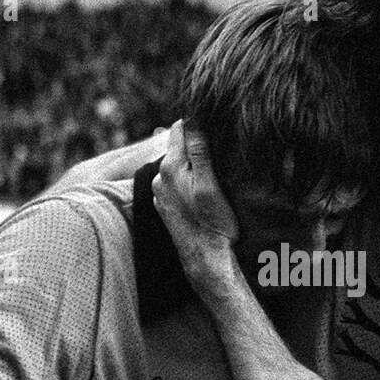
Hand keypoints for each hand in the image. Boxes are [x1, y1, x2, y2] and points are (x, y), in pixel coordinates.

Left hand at [152, 119, 238, 296]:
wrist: (206, 260)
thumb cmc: (213, 223)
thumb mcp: (210, 183)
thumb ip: (199, 150)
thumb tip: (193, 118)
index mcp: (170, 167)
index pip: (180, 128)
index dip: (198, 123)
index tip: (216, 124)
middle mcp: (159, 177)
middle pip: (177, 146)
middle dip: (195, 143)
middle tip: (219, 146)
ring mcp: (161, 193)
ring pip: (177, 165)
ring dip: (192, 162)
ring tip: (213, 168)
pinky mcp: (165, 206)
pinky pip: (175, 183)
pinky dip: (187, 179)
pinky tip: (202, 189)